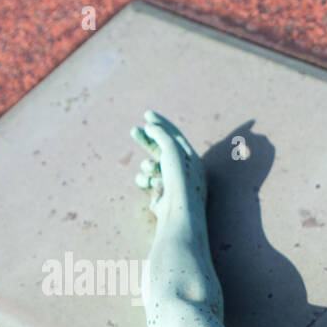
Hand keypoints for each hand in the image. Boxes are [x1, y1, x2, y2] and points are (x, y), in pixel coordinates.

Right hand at [130, 110, 206, 224]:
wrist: (177, 211)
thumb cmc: (179, 179)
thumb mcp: (171, 150)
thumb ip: (160, 134)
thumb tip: (149, 127)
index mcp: (193, 159)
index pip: (176, 136)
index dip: (161, 124)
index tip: (146, 114)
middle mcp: (184, 172)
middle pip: (161, 148)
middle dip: (147, 140)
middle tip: (133, 131)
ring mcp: (171, 184)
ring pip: (150, 165)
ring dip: (147, 165)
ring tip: (151, 169)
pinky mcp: (160, 195)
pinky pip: (146, 180)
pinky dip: (145, 180)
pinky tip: (152, 187)